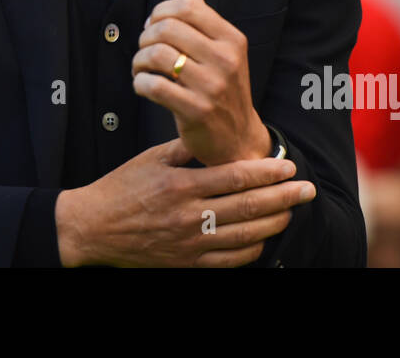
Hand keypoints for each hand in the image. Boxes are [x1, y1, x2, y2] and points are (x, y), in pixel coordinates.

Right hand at [55, 138, 314, 266]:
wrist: (91, 229)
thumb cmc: (120, 189)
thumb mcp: (150, 159)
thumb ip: (184, 148)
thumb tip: (213, 136)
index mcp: (181, 185)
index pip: (235, 178)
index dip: (266, 172)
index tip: (288, 166)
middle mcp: (189, 216)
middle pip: (248, 207)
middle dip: (284, 197)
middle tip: (307, 190)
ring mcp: (189, 244)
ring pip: (245, 236)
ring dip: (274, 223)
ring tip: (290, 211)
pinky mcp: (186, 263)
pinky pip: (229, 261)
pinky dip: (252, 250)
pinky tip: (262, 238)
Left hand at [132, 0, 271, 165]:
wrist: (238, 140)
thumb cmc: (223, 89)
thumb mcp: (221, 49)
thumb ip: (201, 12)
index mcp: (231, 39)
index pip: (187, 7)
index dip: (160, 11)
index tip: (153, 26)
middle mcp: (225, 59)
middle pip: (167, 28)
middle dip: (145, 36)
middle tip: (144, 49)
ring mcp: (212, 86)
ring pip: (158, 55)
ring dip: (139, 60)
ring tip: (141, 68)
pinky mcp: (196, 111)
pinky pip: (154, 86)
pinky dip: (140, 83)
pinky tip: (143, 86)